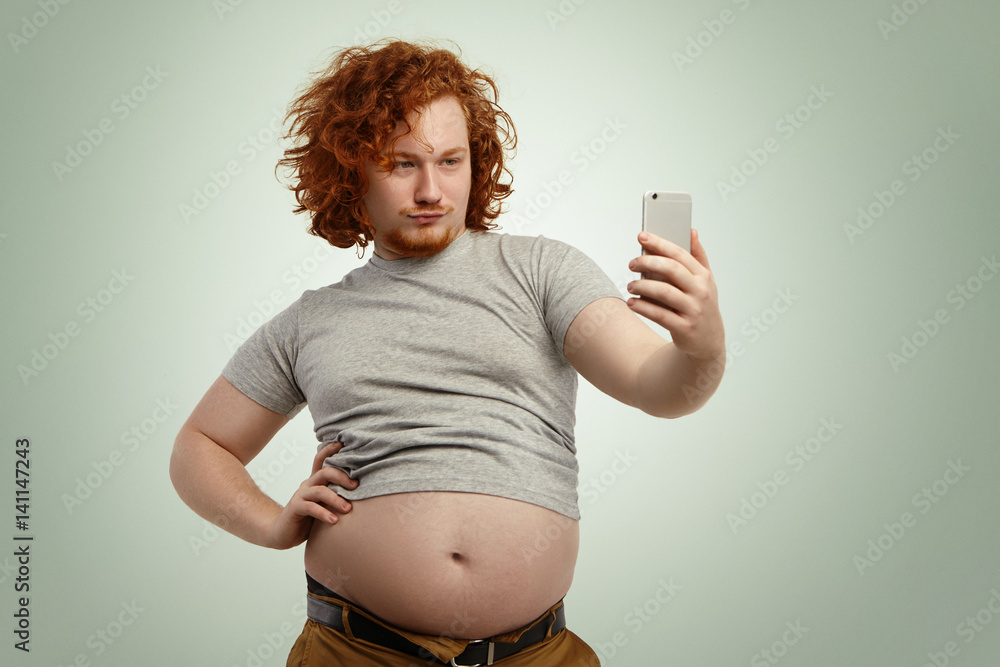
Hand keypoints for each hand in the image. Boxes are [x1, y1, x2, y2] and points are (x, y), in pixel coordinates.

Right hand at [264, 441, 357, 549]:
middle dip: (341, 477)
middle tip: (355, 486)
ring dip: (336, 499)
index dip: (330, 449)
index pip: (321, 460)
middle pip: (325, 472)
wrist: (283, 532)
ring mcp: (300, 495)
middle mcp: (308, 484)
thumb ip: (336, 496)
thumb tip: (361, 491)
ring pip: (320, 491)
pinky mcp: (295, 508)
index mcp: (315, 481)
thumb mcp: (324, 504)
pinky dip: (324, 513)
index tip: (343, 443)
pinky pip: (311, 507)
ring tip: (348, 509)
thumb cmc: (308, 517)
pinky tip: (334, 521)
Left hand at [626, 229, 724, 360]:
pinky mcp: (684, 328)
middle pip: (671, 270)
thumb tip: (692, 231)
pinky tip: (632, 303)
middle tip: (632, 263)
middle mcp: (701, 292)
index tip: (642, 236)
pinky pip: (659, 315)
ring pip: (664, 292)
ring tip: (630, 286)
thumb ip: (698, 256)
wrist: (708, 341)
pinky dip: (643, 308)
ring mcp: (694, 310)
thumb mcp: (706, 281)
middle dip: (648, 262)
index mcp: (703, 276)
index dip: (659, 243)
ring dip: (642, 286)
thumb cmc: (701, 305)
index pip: (680, 254)